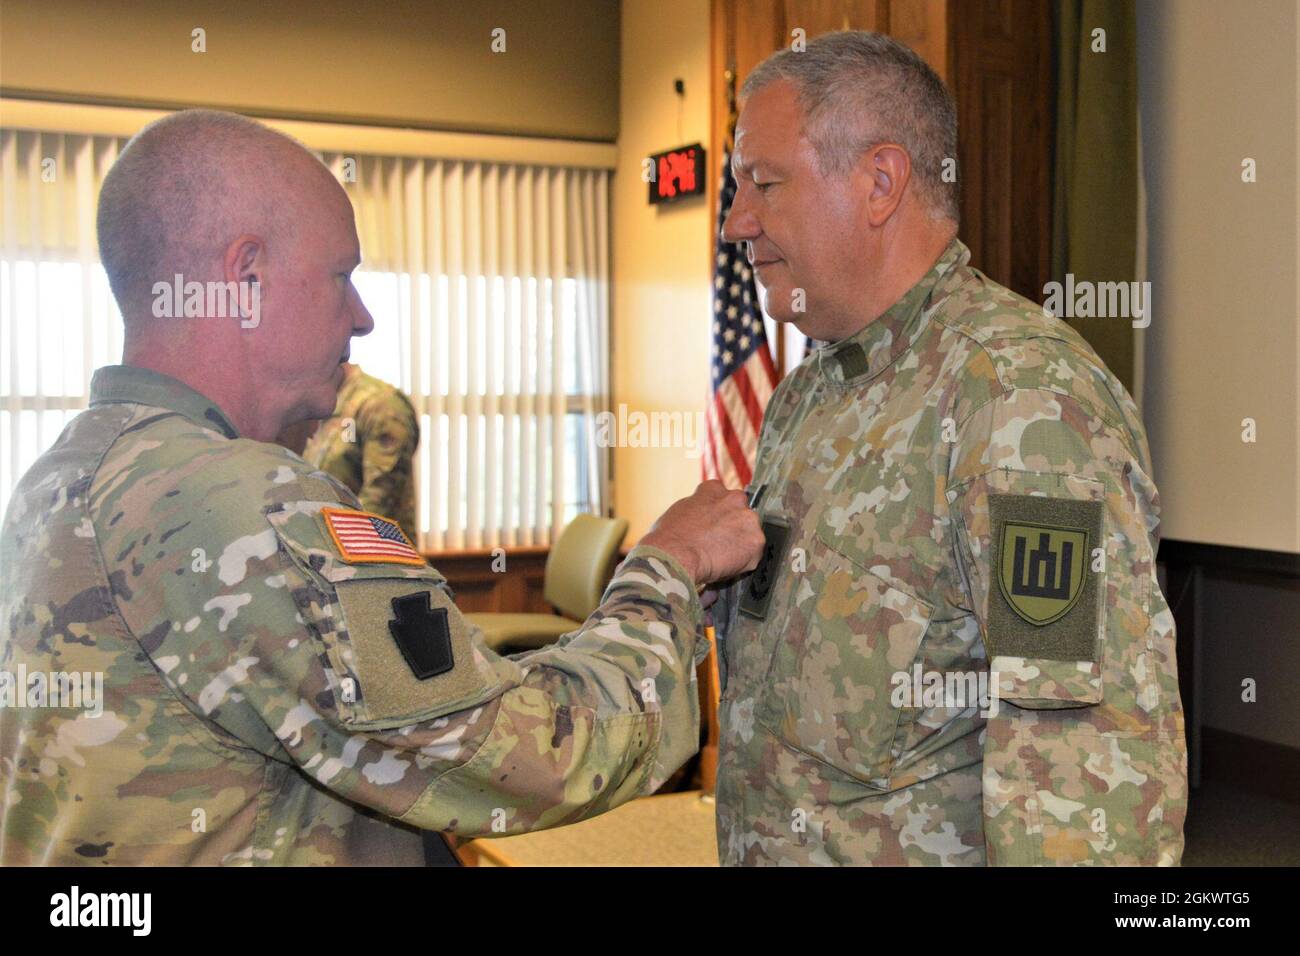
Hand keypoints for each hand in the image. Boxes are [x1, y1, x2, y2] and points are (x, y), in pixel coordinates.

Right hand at [639, 480, 764, 586]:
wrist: (675, 555)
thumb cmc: (668, 538)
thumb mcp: (679, 513)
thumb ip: (697, 511)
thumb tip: (698, 522)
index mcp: (713, 489)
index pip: (723, 499)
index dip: (719, 516)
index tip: (714, 527)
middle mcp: (734, 499)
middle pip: (741, 515)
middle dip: (734, 529)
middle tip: (719, 546)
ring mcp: (747, 519)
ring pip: (749, 535)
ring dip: (740, 546)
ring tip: (720, 560)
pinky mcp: (756, 541)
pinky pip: (752, 556)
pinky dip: (742, 564)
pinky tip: (725, 567)